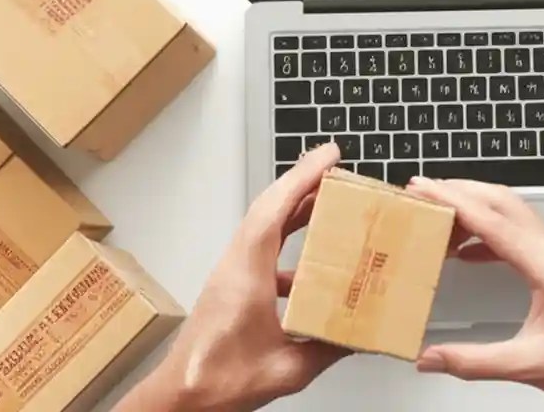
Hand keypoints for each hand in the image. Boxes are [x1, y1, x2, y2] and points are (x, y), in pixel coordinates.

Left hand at [115, 143, 349, 411]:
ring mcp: (231, 273)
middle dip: (304, 184)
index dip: (303, 178)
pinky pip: (262, 248)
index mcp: (247, 275)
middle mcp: (236, 265)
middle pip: (270, 208)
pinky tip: (311, 265)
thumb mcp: (288, 369)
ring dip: (295, 209)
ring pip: (264, 225)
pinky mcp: (232, 286)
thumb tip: (362, 334)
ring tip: (328, 204)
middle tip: (336, 171)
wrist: (182, 398)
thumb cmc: (218, 381)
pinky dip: (288, 241)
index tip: (328, 157)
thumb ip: (330, 348)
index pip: (275, 210)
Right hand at [407, 178, 543, 411]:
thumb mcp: (526, 364)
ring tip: (441, 217)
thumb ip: (472, 362)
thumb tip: (429, 358)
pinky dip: (489, 232)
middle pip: (502, 202)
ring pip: (512, 214)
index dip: (453, 201)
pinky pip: (518, 234)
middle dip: (461, 191)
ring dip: (476, 208)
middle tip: (424, 191)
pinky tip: (469, 251)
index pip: (491, 221)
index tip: (424, 188)